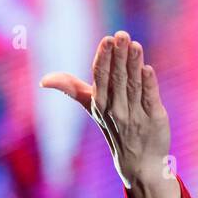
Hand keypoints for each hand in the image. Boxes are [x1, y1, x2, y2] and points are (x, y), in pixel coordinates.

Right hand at [40, 31, 172, 194]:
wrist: (139, 163)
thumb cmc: (114, 128)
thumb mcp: (92, 109)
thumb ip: (72, 89)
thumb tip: (43, 80)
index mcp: (100, 104)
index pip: (101, 78)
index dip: (104, 59)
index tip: (107, 39)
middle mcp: (116, 109)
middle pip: (117, 79)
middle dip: (119, 56)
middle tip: (122, 35)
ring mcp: (135, 115)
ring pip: (134, 86)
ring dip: (134, 64)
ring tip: (136, 45)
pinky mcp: (154, 119)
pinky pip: (150, 99)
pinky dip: (149, 85)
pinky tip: (148, 69)